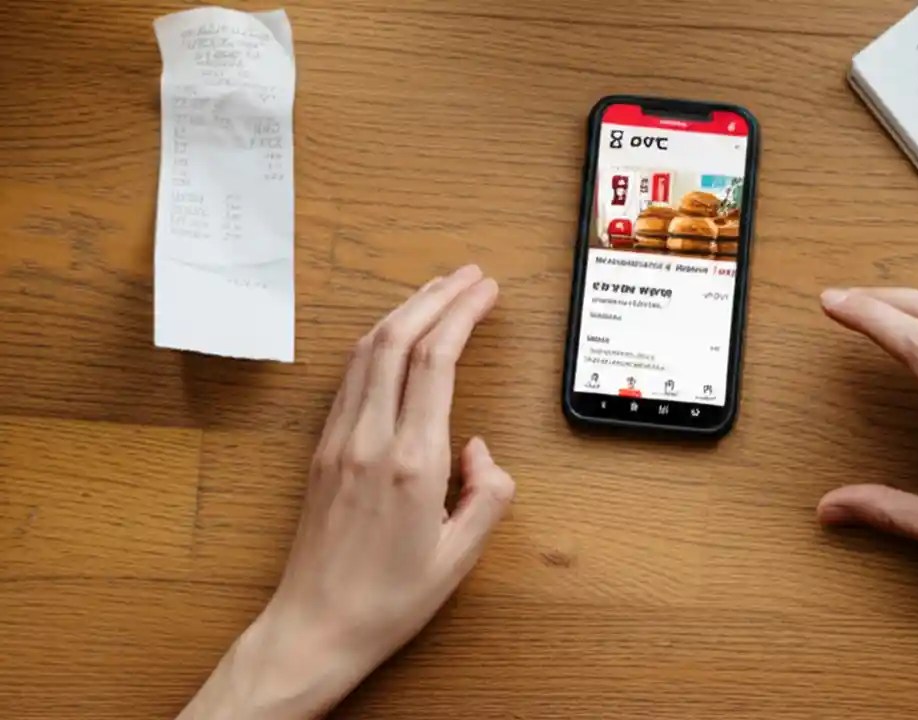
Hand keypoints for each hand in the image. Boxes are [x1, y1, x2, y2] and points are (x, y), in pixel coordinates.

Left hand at [179, 265, 514, 719]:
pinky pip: (350, 377)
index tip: (487, 290)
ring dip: (404, 310)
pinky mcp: (322, 450)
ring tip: (437, 290)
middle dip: (437, 297)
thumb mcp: (462, 556)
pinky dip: (377, 341)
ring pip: (368, 351)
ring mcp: (339, 440)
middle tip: (470, 274)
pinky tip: (393, 335)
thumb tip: (481, 450)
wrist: (314, 627)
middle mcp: (370, 440)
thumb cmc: (389, 600)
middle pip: (399, 340)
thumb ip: (490, 494)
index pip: (436, 362)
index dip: (462, 314)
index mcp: (412, 462)